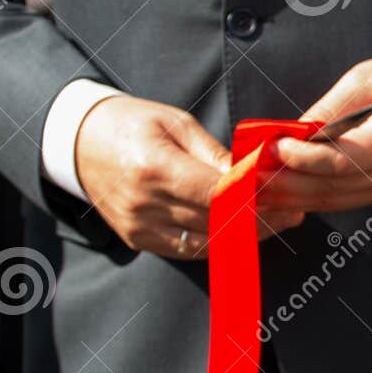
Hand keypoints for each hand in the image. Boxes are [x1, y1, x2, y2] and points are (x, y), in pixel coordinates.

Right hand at [75, 96, 302, 258]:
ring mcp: (140, 227)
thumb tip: (253, 175)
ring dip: (246, 236)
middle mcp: (146, 204)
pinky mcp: (138, 239)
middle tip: (294, 210)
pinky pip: (188, 249)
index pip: (217, 195)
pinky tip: (246, 231)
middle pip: (217, 223)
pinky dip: (220, 243)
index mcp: (156, 168)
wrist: (78, 141)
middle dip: (261, 219)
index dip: (254, 199)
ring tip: (278, 222)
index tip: (285, 195)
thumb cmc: (131, 122)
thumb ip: (216, 154)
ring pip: (208, 243)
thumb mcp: (177, 123)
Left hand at [265, 53, 371, 212]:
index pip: (346, 159)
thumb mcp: (367, 79)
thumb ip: (331, 107)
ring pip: (335, 199)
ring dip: (293, 197)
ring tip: (258, 187)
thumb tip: (294, 132)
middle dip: (289, 182)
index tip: (275, 147)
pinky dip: (310, 198)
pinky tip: (282, 193)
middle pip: (336, 185)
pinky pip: (342, 200)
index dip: (306, 159)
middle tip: (252, 174)